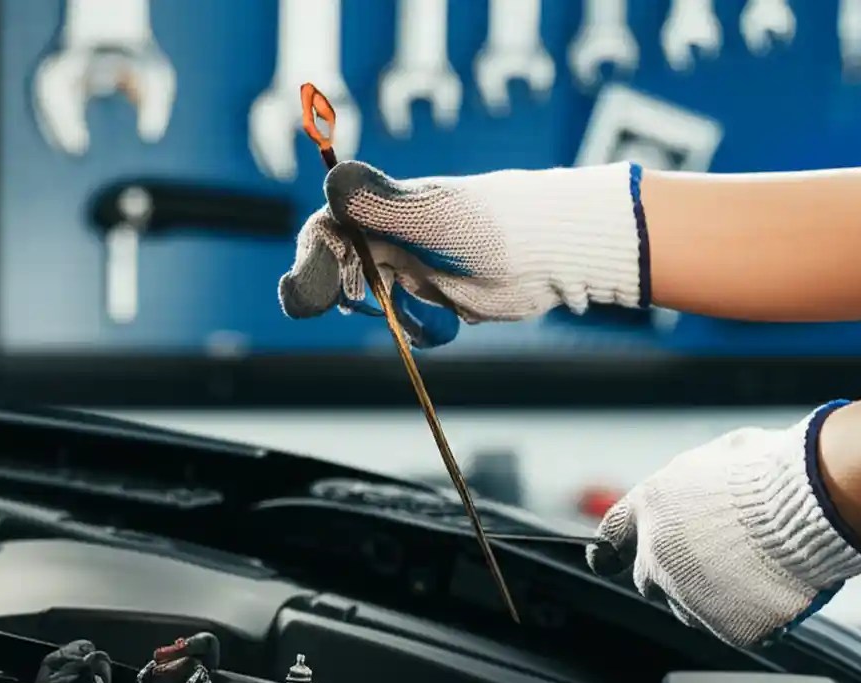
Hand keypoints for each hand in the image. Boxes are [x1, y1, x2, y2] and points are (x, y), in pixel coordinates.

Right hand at [278, 161, 648, 347]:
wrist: (553, 253)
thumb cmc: (495, 224)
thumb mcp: (434, 215)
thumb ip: (381, 203)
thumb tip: (333, 176)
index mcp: (380, 209)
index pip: (323, 235)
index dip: (310, 264)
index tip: (307, 295)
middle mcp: (392, 237)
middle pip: (340, 273)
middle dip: (350, 295)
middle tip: (371, 303)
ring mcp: (414, 269)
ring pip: (376, 305)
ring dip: (396, 315)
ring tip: (435, 306)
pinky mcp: (438, 297)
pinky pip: (411, 323)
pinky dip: (425, 328)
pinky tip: (453, 318)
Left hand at [585, 403, 860, 646]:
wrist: (815, 503)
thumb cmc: (771, 471)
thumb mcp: (716, 458)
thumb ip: (688, 486)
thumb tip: (692, 493)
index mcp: (651, 508)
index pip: (610, 539)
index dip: (609, 552)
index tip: (605, 560)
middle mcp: (660, 556)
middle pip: (648, 580)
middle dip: (670, 574)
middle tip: (712, 559)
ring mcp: (691, 596)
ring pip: (689, 608)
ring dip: (709, 595)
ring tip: (752, 566)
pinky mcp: (728, 626)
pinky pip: (733, 625)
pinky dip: (750, 612)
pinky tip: (772, 584)